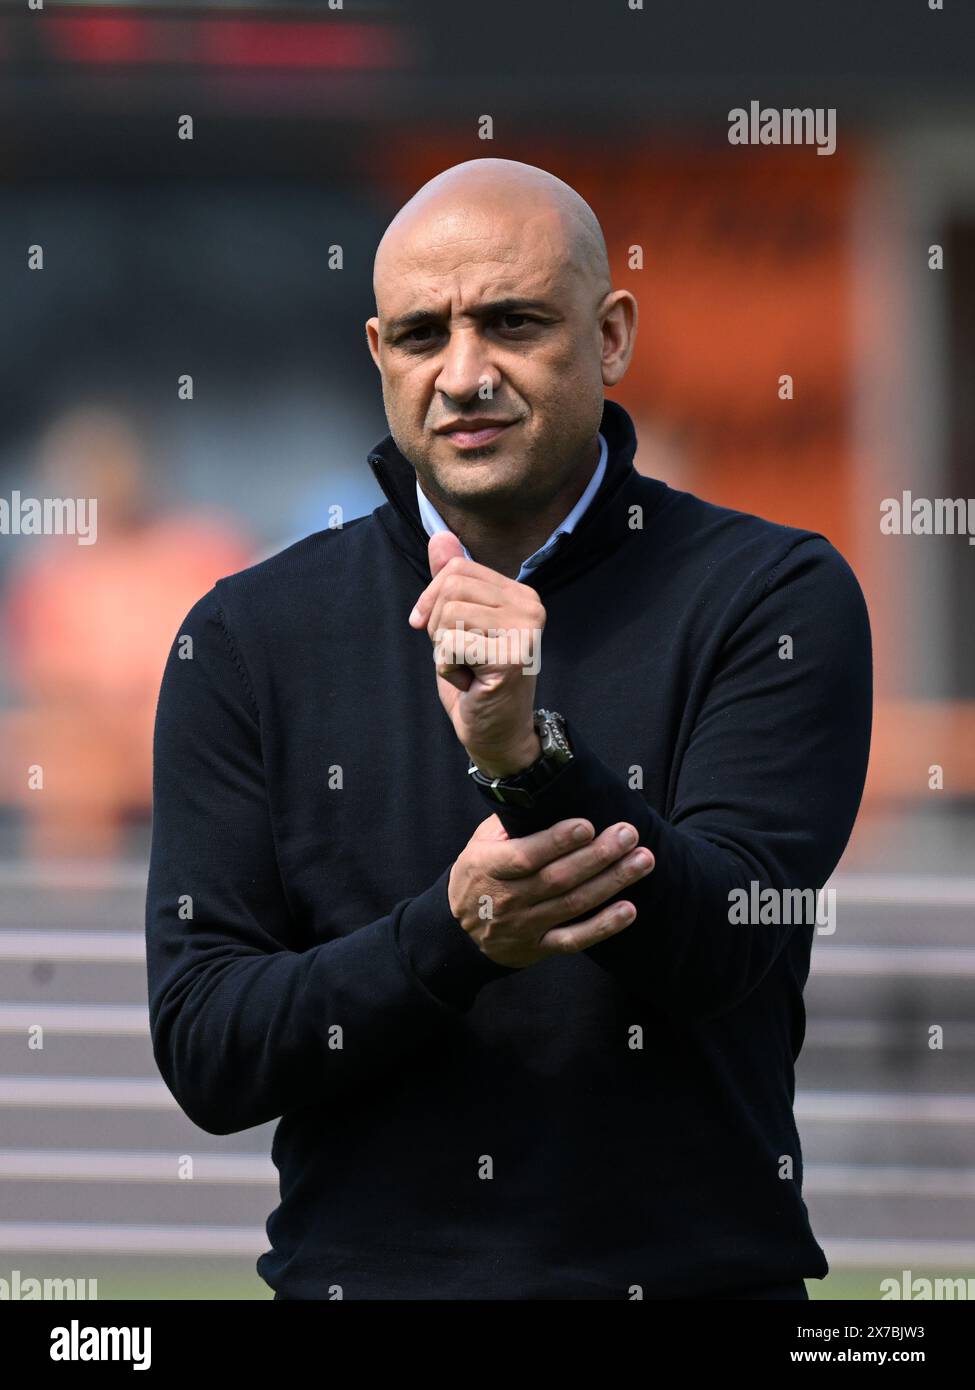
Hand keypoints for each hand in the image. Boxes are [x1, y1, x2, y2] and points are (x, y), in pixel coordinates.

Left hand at [409, 533, 544, 775]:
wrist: (497, 732)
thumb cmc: (476, 680)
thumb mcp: (457, 624)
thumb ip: (451, 582)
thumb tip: (440, 537)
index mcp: (520, 594)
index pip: (456, 568)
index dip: (432, 600)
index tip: (438, 631)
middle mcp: (530, 606)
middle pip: (451, 587)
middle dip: (438, 627)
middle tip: (460, 656)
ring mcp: (525, 630)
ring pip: (449, 615)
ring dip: (443, 650)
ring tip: (468, 668)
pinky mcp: (512, 656)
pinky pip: (451, 645)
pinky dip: (448, 668)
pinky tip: (472, 682)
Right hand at [447, 813, 654, 967]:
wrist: (458, 934)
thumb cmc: (477, 876)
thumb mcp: (479, 844)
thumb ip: (509, 823)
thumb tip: (543, 794)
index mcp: (488, 867)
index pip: (525, 855)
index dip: (557, 841)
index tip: (587, 824)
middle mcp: (507, 899)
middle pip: (557, 878)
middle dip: (597, 855)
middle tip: (628, 834)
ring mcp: (525, 926)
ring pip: (573, 904)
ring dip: (611, 882)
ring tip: (642, 861)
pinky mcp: (539, 948)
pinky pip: (575, 939)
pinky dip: (603, 927)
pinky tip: (629, 909)